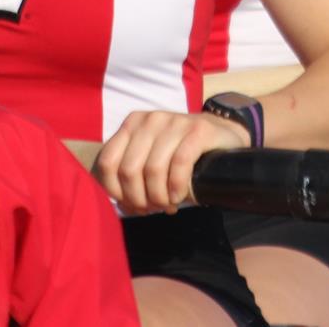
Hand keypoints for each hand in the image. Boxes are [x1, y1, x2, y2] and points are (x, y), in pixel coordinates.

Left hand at [94, 109, 247, 215]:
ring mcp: (174, 121)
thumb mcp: (150, 159)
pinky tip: (179, 197)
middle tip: (152, 209)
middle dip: (139, 199)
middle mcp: (150, 120)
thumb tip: (119, 203)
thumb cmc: (180, 155)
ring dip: (158, 198)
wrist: (222, 137)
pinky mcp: (198, 129)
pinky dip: (176, 187)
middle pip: (129, 170)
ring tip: (167, 206)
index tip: (131, 206)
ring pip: (153, 169)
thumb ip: (132, 174)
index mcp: (132, 124)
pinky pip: (179, 163)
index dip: (116, 191)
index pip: (107, 162)